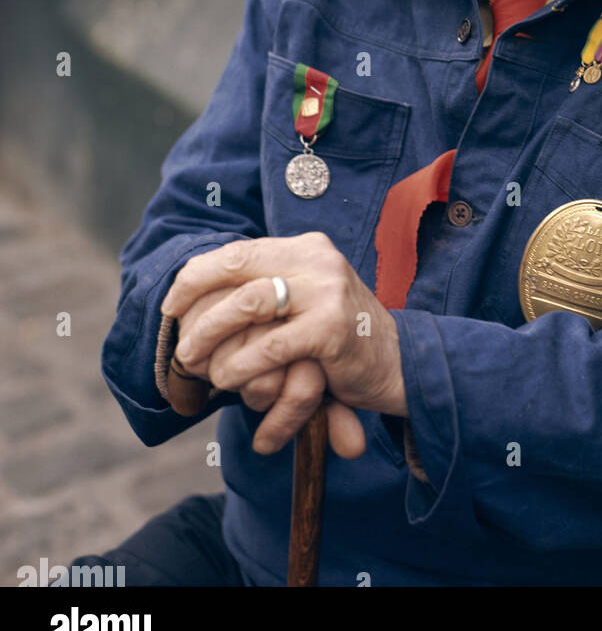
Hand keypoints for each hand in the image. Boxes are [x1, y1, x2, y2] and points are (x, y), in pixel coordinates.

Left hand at [162, 233, 406, 455]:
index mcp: (305, 248)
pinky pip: (271, 346)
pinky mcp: (332, 328)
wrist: (401, 363)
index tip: (171, 304)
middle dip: (194, 302)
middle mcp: (316, 259)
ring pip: (247, 303)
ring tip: (196, 365)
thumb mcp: (305, 302)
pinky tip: (229, 382)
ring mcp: (326, 290)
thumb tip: (196, 293)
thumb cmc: (340, 340)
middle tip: (177, 343)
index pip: (237, 251)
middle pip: (235, 267)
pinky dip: (242, 366)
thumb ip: (267, 291)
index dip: (196, 276)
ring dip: (210, 336)